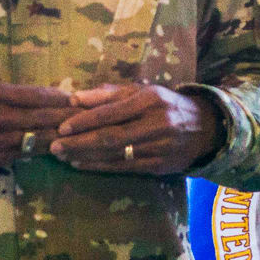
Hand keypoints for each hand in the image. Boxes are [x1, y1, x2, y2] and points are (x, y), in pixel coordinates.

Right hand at [0, 80, 76, 172]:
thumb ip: (7, 92)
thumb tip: (40, 95)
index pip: (38, 95)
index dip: (61, 99)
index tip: (77, 99)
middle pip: (44, 117)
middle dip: (68, 117)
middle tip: (88, 117)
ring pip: (40, 138)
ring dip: (61, 136)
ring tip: (80, 134)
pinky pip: (27, 154)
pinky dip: (43, 150)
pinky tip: (57, 148)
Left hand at [50, 84, 224, 174]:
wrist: (204, 127)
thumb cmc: (163, 104)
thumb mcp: (140, 91)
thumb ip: (108, 93)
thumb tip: (74, 98)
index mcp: (150, 99)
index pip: (111, 112)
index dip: (85, 121)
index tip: (62, 127)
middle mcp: (156, 123)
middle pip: (111, 137)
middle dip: (80, 143)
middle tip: (55, 147)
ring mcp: (159, 147)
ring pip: (116, 155)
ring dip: (86, 157)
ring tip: (63, 157)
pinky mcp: (159, 166)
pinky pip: (125, 168)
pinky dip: (100, 167)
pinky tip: (82, 164)